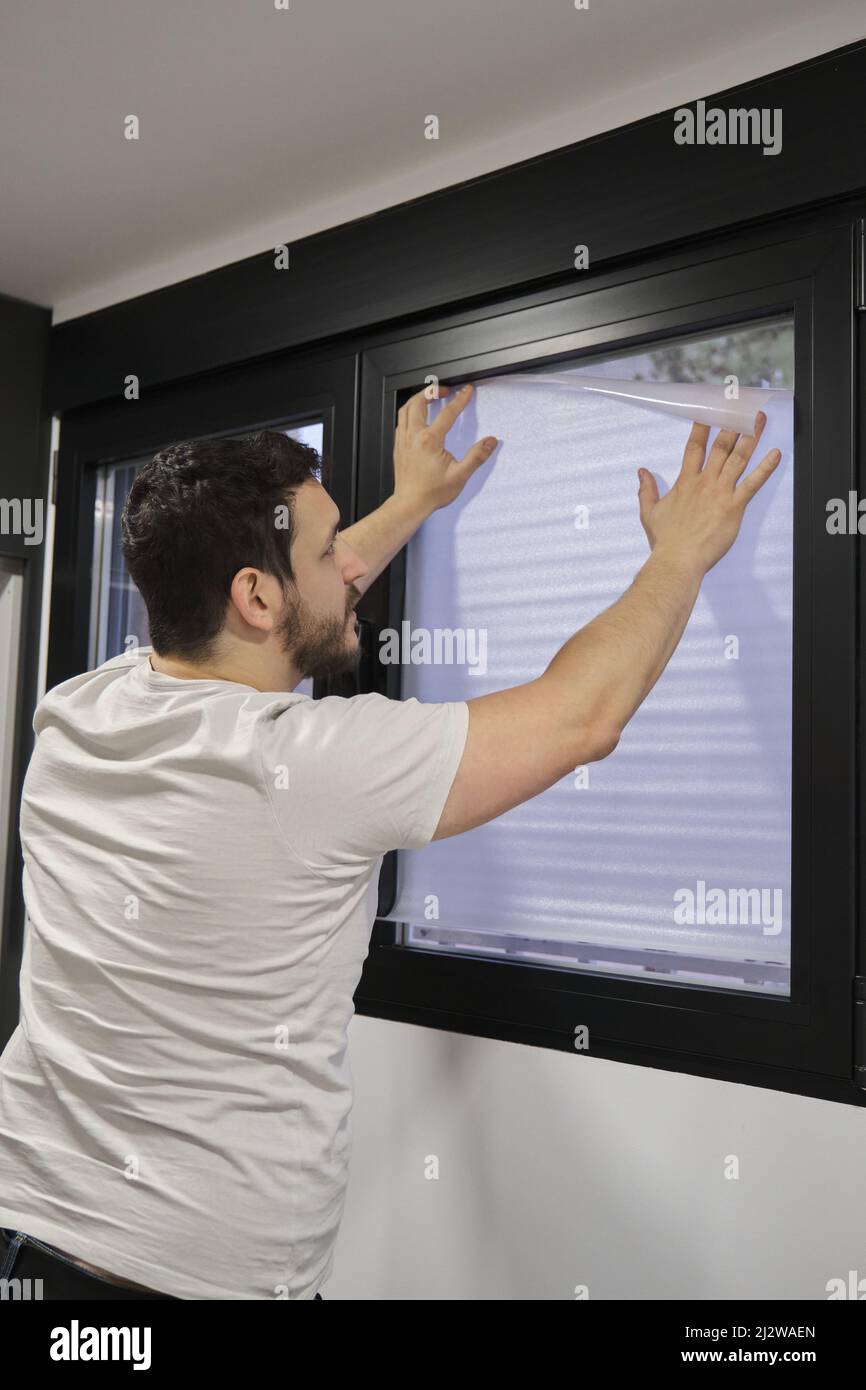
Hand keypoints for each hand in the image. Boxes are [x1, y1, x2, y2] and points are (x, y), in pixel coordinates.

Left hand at [393, 383, 497, 516]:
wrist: (410, 504)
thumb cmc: (431, 493)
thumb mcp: (460, 475)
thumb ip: (477, 456)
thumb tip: (490, 442)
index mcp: (430, 441)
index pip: (447, 413)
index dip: (460, 399)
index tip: (467, 391)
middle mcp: (414, 437)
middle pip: (418, 402)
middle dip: (432, 391)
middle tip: (444, 390)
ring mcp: (403, 441)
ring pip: (405, 409)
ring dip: (417, 399)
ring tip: (429, 398)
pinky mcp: (398, 447)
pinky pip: (400, 422)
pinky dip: (409, 413)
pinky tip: (416, 418)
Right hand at [638, 411, 781, 574]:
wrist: (677, 560)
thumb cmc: (665, 541)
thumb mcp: (649, 513)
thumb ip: (646, 490)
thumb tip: (642, 472)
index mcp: (685, 482)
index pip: (694, 448)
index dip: (702, 428)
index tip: (709, 411)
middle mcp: (704, 483)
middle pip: (720, 447)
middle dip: (731, 425)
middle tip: (741, 409)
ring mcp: (720, 493)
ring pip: (738, 459)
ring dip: (750, 438)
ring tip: (759, 420)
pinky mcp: (733, 507)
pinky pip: (752, 483)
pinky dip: (765, 468)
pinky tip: (775, 454)